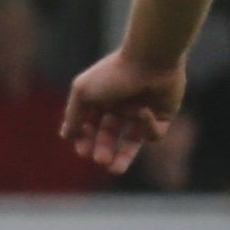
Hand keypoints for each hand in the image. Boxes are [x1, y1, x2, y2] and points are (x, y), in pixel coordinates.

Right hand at [63, 50, 188, 173]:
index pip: (89, 126)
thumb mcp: (83, 93)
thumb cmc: (114, 73)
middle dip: (103, 150)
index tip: (83, 151)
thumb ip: (73, 115)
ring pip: (132, 141)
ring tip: (114, 169)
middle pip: (109, 136)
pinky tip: (143, 113)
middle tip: (100, 160)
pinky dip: (148, 128)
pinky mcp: (164, 115)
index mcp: (100, 99)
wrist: (151, 60)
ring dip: (123, 156)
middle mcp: (121, 106)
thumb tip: (65, 136)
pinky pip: (154, 132)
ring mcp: (142, 111)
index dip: (85, 140)